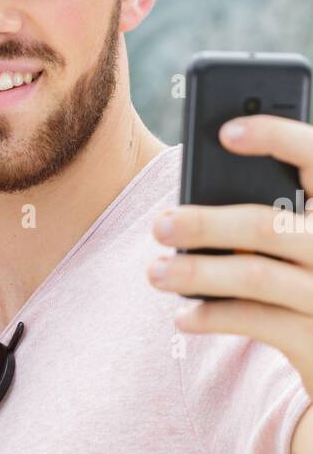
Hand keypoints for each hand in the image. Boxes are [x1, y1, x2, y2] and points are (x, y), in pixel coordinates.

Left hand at [147, 115, 312, 399]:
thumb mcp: (301, 237)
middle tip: (160, 224)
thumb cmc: (307, 281)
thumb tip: (195, 206)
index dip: (276, 137)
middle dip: (206, 224)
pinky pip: (255, 321)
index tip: (226, 132)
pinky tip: (183, 316)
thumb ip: (272, 214)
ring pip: (255, 276)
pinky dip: (212, 317)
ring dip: (197, 273)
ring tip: (156, 272)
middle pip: (267, 225)